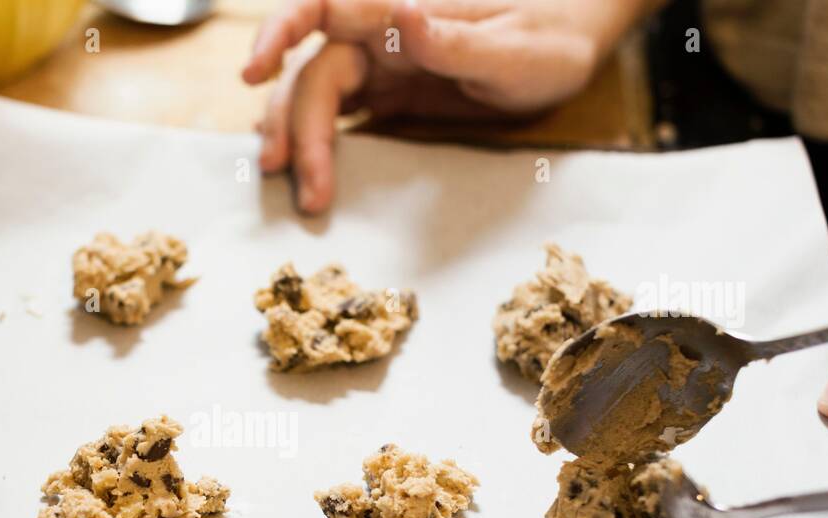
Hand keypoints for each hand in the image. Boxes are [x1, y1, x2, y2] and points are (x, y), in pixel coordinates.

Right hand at [242, 0, 652, 213]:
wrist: (574, 42)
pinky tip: (302, 168)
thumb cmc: (550, 40)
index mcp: (401, 12)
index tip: (253, 72)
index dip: (279, 33)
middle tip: (303, 188)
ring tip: (294, 188)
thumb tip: (404, 15)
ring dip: (295, 139)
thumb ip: (456, 40)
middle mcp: (380, 35)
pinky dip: (312, 140)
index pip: (323, 8)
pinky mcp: (387, 93)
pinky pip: (334, 113)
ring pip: (313, 95)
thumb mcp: (514, 47)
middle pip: (312, 73)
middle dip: (297, 128)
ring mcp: (380, 65)